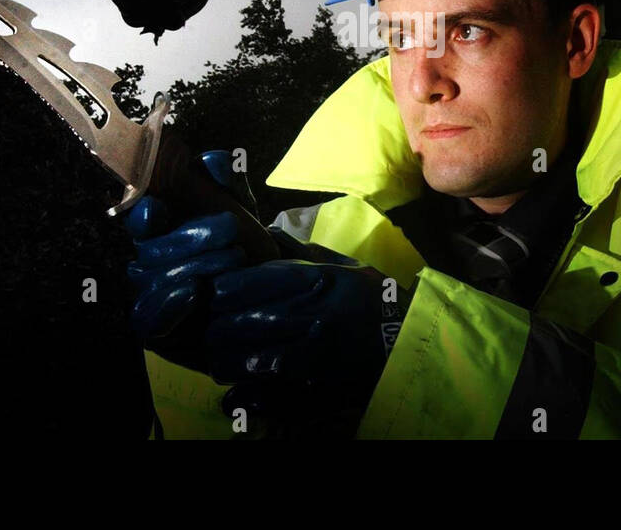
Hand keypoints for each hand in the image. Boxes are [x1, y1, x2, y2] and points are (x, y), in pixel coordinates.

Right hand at [123, 150, 256, 369]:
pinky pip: (149, 320)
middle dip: (189, 237)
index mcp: (158, 225)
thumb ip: (224, 180)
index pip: (138, 217)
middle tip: (229, 226)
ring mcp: (151, 293)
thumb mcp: (238, 203)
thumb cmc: (243, 238)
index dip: (143, 213)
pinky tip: (194, 292)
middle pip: (151, 249)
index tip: (157, 208)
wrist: (264, 283)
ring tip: (235, 256)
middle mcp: (148, 257)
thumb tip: (218, 163)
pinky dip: (168, 306)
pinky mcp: (159, 327)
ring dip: (195, 265)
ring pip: (155, 280)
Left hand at [205, 259, 412, 434]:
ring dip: (225, 355)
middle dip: (216, 322)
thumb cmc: (376, 300)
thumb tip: (265, 232)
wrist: (409, 343)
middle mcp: (308, 315)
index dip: (224, 287)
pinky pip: (261, 387)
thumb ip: (301, 252)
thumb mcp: (345, 266)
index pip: (249, 281)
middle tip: (211, 323)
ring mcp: (309, 352)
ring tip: (220, 352)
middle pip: (236, 320)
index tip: (216, 289)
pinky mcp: (312, 382)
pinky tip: (239, 381)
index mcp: (315, 281)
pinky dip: (244, 385)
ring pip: (241, 356)